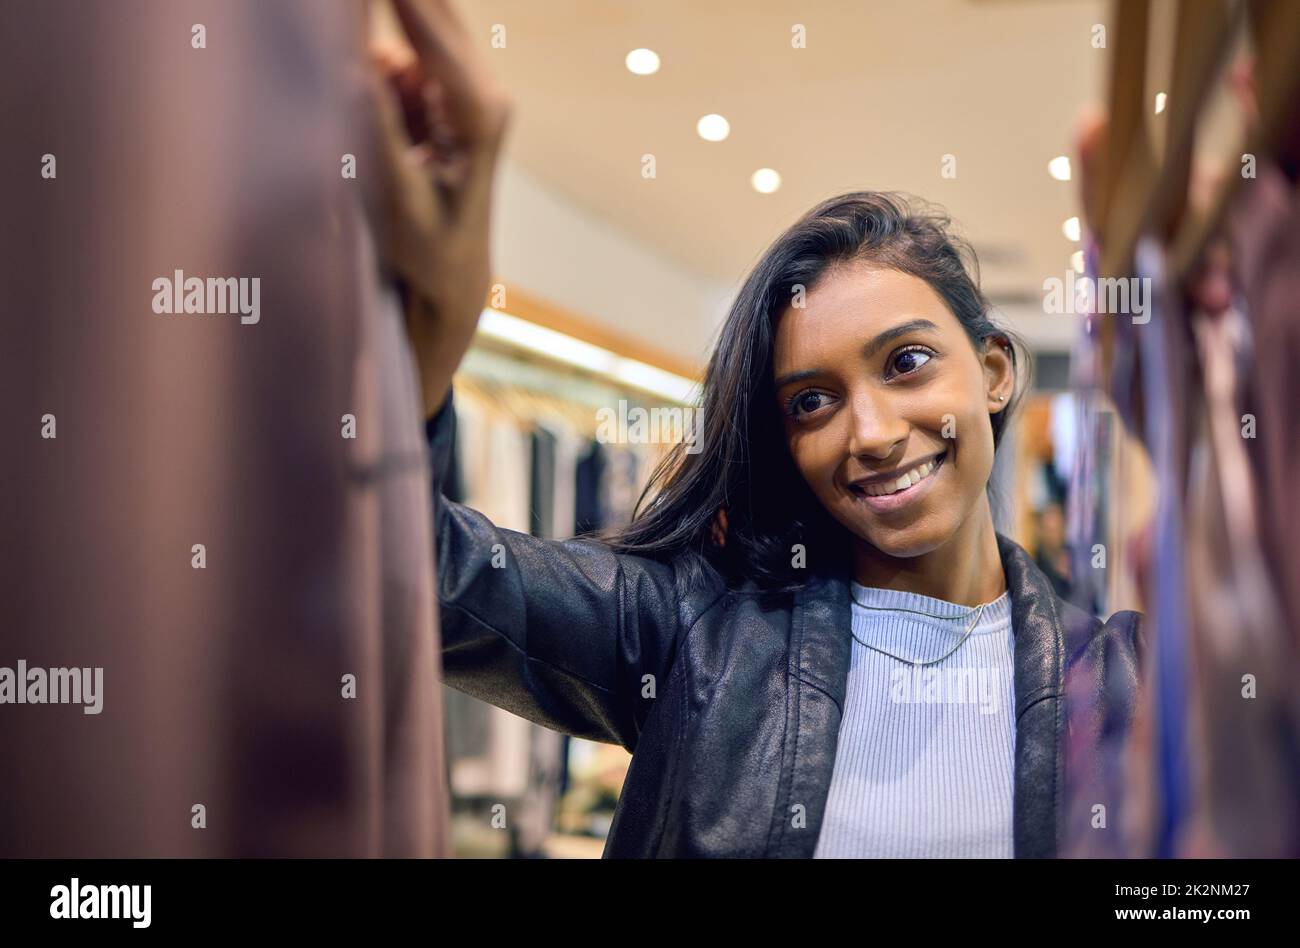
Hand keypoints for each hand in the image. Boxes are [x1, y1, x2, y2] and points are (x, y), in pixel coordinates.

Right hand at [362, 0, 510, 416]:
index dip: (405, 2)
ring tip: (396, 155)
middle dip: (398, 2)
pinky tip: (381, 133)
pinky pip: (402, 58)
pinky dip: (375, 66)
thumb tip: (355, 69)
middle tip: (341, 7)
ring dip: (378, 36)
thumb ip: (378, 131)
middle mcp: (484, 94)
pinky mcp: (443, 95)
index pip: (436, 41)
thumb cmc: (428, 248)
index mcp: (480, 118)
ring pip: (416, 32)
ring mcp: (467, 91)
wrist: (452, 276)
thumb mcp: (398, 199)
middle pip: (435, 16)